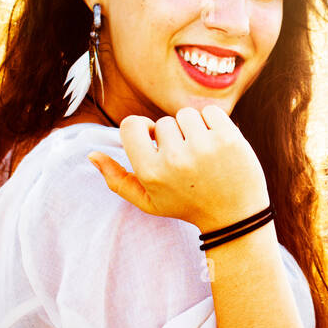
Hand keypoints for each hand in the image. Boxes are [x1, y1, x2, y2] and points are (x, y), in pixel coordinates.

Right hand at [88, 106, 270, 233]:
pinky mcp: (229, 138)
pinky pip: (210, 111)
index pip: (131, 125)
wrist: (235, 216)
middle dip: (173, 136)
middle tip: (186, 161)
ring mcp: (204, 146)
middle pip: (163, 121)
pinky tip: (217, 146)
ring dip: (193, 129)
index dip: (142, 129)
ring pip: (186, 114)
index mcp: (151, 172)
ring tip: (202, 154)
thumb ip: (117, 180)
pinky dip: (213, 123)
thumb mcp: (148, 201)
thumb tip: (92, 154)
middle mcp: (176, 158)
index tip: (154, 141)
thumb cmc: (187, 206)